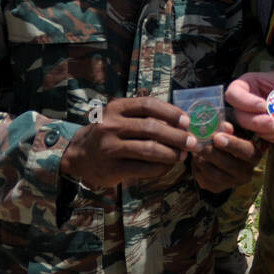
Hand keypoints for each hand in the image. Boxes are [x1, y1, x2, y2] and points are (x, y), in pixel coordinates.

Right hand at [60, 97, 197, 189]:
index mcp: (116, 108)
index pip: (148, 105)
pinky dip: (161, 168)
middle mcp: (111, 125)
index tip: (187, 121)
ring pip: (150, 149)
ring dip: (171, 154)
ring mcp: (110, 147)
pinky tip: (168, 166)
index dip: (171, 112)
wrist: (81, 156)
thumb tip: (182, 123)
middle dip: (177, 136)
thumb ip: (144, 116)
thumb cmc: (110, 134)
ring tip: (183, 156)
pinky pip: (144, 168)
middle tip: (192, 143)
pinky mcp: (112, 168)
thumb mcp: (120, 117)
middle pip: (152, 128)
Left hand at [191, 120, 261, 193]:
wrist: (222, 158)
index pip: (246, 152)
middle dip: (211, 152)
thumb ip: (228, 130)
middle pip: (228, 165)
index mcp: (254, 156)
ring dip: (201, 160)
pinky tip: (195, 158)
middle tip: (197, 143)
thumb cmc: (228, 141)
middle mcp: (246, 173)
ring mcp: (232, 183)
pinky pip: (204, 180)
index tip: (217, 137)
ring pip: (213, 173)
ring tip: (194, 149)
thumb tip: (225, 126)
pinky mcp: (217, 188)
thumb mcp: (231, 133)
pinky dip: (197, 168)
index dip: (232, 144)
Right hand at [225, 69, 273, 141]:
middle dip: (259, 122)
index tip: (264, 106)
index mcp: (241, 87)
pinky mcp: (260, 131)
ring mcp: (249, 120)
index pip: (234, 95)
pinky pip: (265, 137)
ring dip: (269, 131)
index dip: (248, 102)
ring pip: (253, 130)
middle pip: (242, 118)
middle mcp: (241, 106)